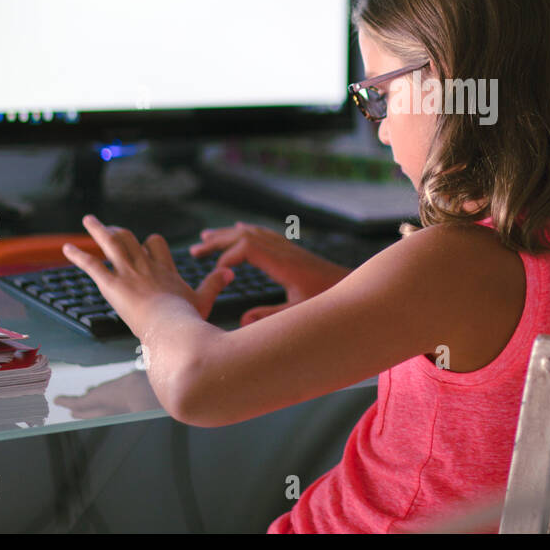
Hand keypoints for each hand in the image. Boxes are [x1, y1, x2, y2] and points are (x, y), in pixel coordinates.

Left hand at [62, 214, 232, 327]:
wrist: (171, 326)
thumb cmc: (187, 319)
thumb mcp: (204, 300)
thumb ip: (215, 283)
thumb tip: (231, 271)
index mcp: (165, 269)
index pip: (155, 244)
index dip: (149, 244)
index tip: (144, 247)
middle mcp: (145, 265)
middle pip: (130, 238)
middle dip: (119, 232)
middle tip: (110, 230)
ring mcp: (128, 273)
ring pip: (111, 242)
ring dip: (98, 230)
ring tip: (90, 221)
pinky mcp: (112, 283)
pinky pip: (92, 264)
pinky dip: (78, 255)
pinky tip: (67, 248)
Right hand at [188, 222, 351, 324]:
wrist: (355, 288)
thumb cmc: (329, 301)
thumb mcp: (300, 313)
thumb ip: (271, 318)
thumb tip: (242, 322)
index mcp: (284, 264)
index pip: (247, 247)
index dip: (227, 256)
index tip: (214, 271)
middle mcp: (284, 250)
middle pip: (245, 235)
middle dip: (218, 242)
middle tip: (194, 251)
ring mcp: (288, 248)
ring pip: (252, 232)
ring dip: (227, 234)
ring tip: (205, 237)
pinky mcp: (291, 250)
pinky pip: (262, 234)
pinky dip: (244, 231)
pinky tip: (237, 228)